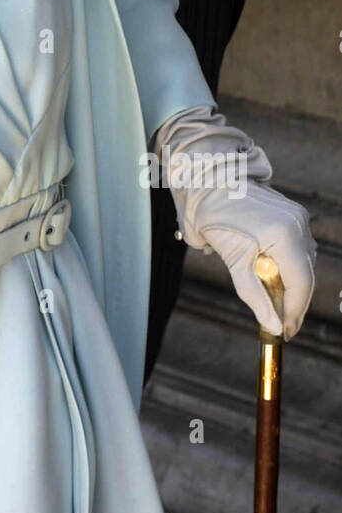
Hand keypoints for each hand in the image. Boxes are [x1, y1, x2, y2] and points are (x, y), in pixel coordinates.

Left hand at [157, 106, 316, 340]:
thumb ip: (255, 295)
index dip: (295, 311)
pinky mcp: (292, 214)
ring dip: (291, 285)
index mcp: (285, 233)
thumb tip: (273, 326)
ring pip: (303, 263)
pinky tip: (272, 278)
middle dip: (294, 302)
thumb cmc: (214, 216)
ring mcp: (297, 217)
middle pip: (305, 274)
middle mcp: (298, 224)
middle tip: (280, 326)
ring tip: (274, 305)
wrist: (207, 181)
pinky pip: (297, 248)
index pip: (301, 282)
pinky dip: (287, 266)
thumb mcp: (233, 260)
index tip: (285, 332)